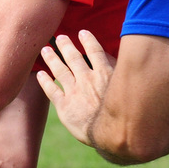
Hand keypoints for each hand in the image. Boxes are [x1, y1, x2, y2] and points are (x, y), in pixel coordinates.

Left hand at [36, 31, 114, 146]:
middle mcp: (87, 80)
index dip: (88, 40)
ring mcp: (74, 92)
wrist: (112, 135)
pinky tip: (40, 74)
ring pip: (59, 70)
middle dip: (66, 46)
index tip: (82, 32)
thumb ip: (120, 72)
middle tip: (60, 37)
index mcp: (104, 74)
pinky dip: (45, 81)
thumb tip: (114, 58)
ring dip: (52, 58)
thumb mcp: (128, 88)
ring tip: (45, 50)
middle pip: (73, 57)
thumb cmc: (125, 114)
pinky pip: (51, 90)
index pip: (95, 51)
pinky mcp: (64, 106)